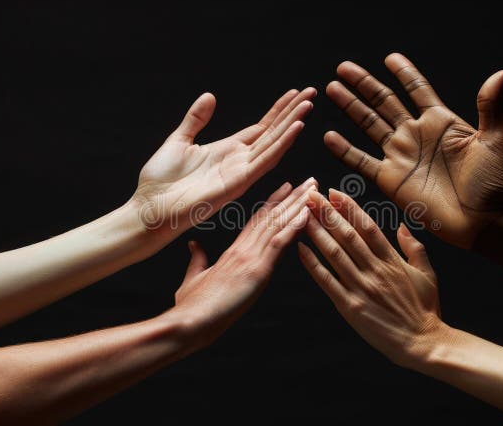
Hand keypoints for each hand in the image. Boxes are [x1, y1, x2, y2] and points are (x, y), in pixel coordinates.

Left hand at [134, 88, 315, 235]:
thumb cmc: (160, 181)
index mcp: (227, 150)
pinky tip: (295, 127)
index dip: (279, 111)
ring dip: (292, 123)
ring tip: (308, 103)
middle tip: (312, 91)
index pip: (261, 127)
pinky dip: (282, 142)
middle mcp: (239, 161)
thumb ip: (196, 119)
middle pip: (274, 132)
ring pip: (275, 143)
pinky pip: (266, 159)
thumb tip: (209, 97)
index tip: (294, 93)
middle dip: (292, 112)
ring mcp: (242, 172)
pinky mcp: (239, 182)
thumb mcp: (179, 140)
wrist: (151, 207)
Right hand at [172, 178, 316, 346]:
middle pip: (272, 216)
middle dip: (293, 197)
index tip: (287, 187)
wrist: (188, 321)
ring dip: (299, 205)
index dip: (273, 202)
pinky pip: (279, 242)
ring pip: (278, 223)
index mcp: (232, 251)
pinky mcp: (256, 269)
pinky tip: (307, 213)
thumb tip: (195, 246)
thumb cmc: (190, 306)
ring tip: (314, 188)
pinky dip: (294, 226)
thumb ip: (198, 260)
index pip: (257, 221)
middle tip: (311, 181)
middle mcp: (243, 249)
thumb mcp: (193, 278)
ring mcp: (250, 257)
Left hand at [298, 189, 445, 368]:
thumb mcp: (427, 274)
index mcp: (392, 260)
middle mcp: (375, 270)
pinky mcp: (351, 307)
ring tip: (302, 215)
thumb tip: (401, 226)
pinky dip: (313, 265)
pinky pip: (328, 282)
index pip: (367, 227)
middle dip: (327, 212)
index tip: (334, 192)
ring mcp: (362, 288)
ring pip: (335, 253)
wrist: (423, 342)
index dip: (349, 208)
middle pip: (347, 235)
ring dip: (317, 232)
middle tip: (311, 195)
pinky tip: (301, 249)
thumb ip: (414, 248)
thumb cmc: (426, 309)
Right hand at [324, 53, 502, 247]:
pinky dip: (344, 150)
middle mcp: (417, 135)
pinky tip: (328, 136)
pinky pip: (362, 162)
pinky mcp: (391, 181)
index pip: (417, 90)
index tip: (390, 58)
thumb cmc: (498, 184)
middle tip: (343, 68)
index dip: (404, 73)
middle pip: (384, 102)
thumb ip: (491, 106)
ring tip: (332, 88)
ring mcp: (402, 157)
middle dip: (364, 84)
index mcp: (442, 122)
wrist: (486, 222)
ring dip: (350, 107)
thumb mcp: (499, 140)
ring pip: (369, 125)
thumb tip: (501, 73)